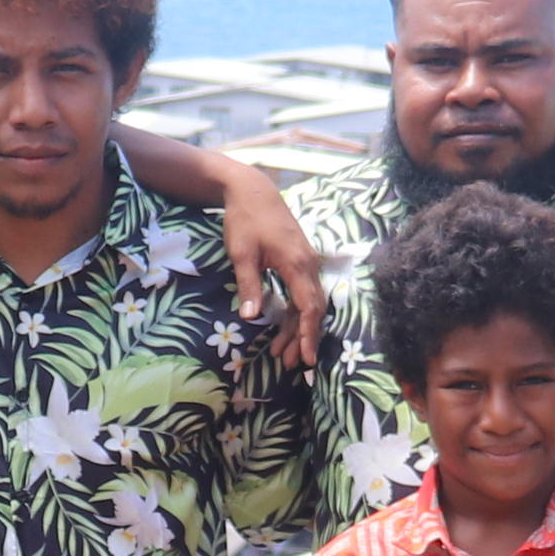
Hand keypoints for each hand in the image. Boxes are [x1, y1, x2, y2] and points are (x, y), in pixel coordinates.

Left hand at [211, 156, 328, 367]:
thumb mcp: (242, 254)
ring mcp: (306, 263)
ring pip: (308, 303)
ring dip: (297, 328)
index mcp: (297, 264)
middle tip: (289, 364)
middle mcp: (309, 265)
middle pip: (312, 309)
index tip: (305, 357)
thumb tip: (252, 318)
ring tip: (282, 353)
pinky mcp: (299, 262)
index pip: (309, 307)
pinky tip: (285, 328)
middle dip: (302, 338)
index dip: (307, 334)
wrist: (253, 191)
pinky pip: (303, 293)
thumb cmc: (245, 220)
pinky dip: (294, 312)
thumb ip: (250, 285)